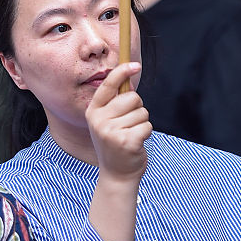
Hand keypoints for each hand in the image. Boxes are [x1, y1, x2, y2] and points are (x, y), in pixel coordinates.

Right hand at [86, 60, 150, 184]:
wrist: (117, 175)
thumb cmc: (116, 143)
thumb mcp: (108, 121)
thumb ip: (116, 101)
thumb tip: (129, 76)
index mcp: (93, 111)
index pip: (108, 84)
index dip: (122, 72)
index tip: (135, 65)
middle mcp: (99, 120)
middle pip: (132, 97)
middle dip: (137, 108)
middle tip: (129, 124)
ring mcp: (111, 131)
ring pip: (142, 112)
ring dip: (142, 123)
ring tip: (131, 135)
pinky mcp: (126, 142)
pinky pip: (147, 125)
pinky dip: (146, 133)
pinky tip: (137, 142)